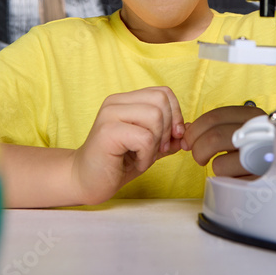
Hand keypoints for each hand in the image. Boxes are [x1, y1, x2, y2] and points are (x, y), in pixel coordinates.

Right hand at [71, 86, 184, 204]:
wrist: (86, 181)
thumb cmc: (117, 163)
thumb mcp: (149, 147)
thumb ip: (168, 136)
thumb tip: (189, 129)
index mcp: (125, 100)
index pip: (163, 93)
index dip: (175, 114)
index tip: (173, 137)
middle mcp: (115, 102)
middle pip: (161, 102)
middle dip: (167, 130)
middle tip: (156, 150)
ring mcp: (109, 115)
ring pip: (155, 117)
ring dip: (156, 144)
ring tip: (143, 156)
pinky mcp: (107, 132)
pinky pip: (145, 138)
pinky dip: (146, 155)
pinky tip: (135, 162)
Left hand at [182, 101, 265, 177]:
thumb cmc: (257, 146)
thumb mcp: (239, 129)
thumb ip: (214, 126)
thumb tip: (187, 128)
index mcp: (252, 116)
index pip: (215, 116)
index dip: (195, 129)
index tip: (188, 139)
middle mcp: (258, 132)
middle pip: (214, 136)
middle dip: (197, 147)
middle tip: (197, 154)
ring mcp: (259, 155)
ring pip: (219, 160)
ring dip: (211, 164)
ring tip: (219, 165)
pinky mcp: (257, 176)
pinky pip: (227, 176)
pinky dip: (225, 176)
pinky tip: (234, 173)